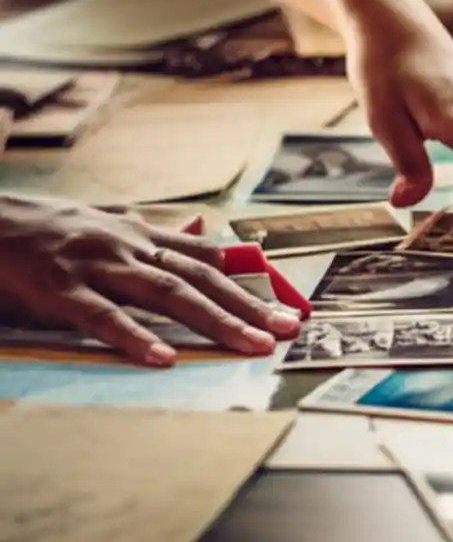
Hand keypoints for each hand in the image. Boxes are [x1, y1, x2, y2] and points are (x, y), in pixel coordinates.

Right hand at [0, 196, 299, 366]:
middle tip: (288, 329)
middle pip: (200, 277)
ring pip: (167, 293)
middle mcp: (126, 244)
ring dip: (215, 320)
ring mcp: (94, 264)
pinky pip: (102, 316)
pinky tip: (163, 358)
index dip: (250, 282)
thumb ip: (153, 229)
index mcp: (137, 233)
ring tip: (252, 345)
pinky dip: (135, 337)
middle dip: (248, 304)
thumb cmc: (37, 228)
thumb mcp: (102, 221)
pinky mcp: (57, 286)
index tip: (288, 304)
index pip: (206, 258)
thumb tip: (201, 230)